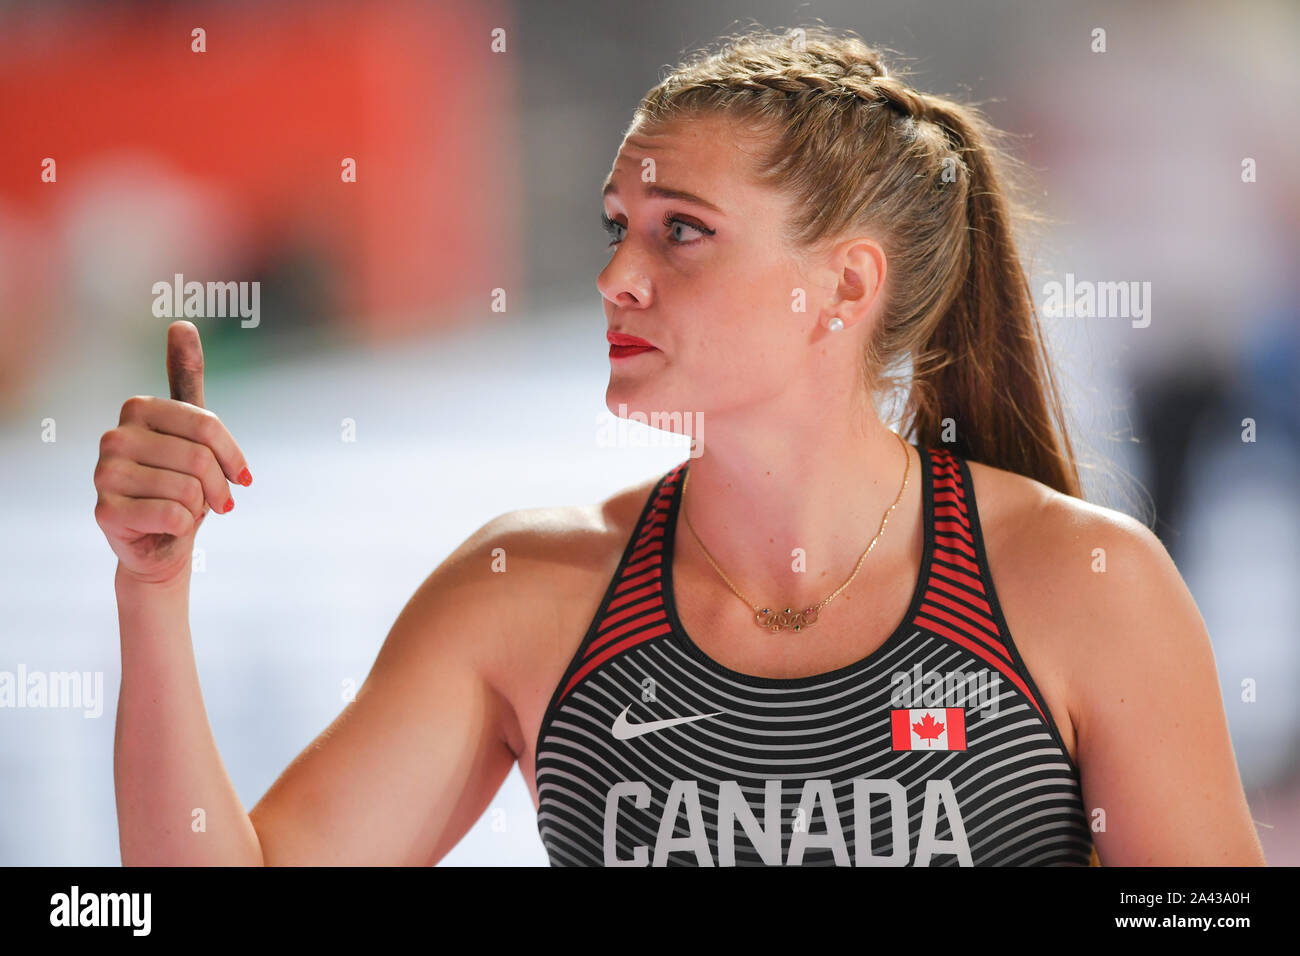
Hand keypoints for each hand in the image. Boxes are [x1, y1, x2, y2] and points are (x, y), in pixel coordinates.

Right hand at [94, 321, 251, 584]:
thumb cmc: (183, 482)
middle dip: (218, 487)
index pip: (207, 426)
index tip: (240, 477)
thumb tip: (181, 322)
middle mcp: (113, 436)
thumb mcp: (192, 430)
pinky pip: (174, 516)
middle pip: (199, 459)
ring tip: (185, 511)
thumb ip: (185, 378)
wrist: (162, 541)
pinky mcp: (104, 511)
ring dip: (199, 508)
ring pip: (188, 490)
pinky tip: (167, 527)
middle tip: (216, 501)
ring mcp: (103, 474)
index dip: (232, 457)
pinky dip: (183, 527)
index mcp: (137, 409)